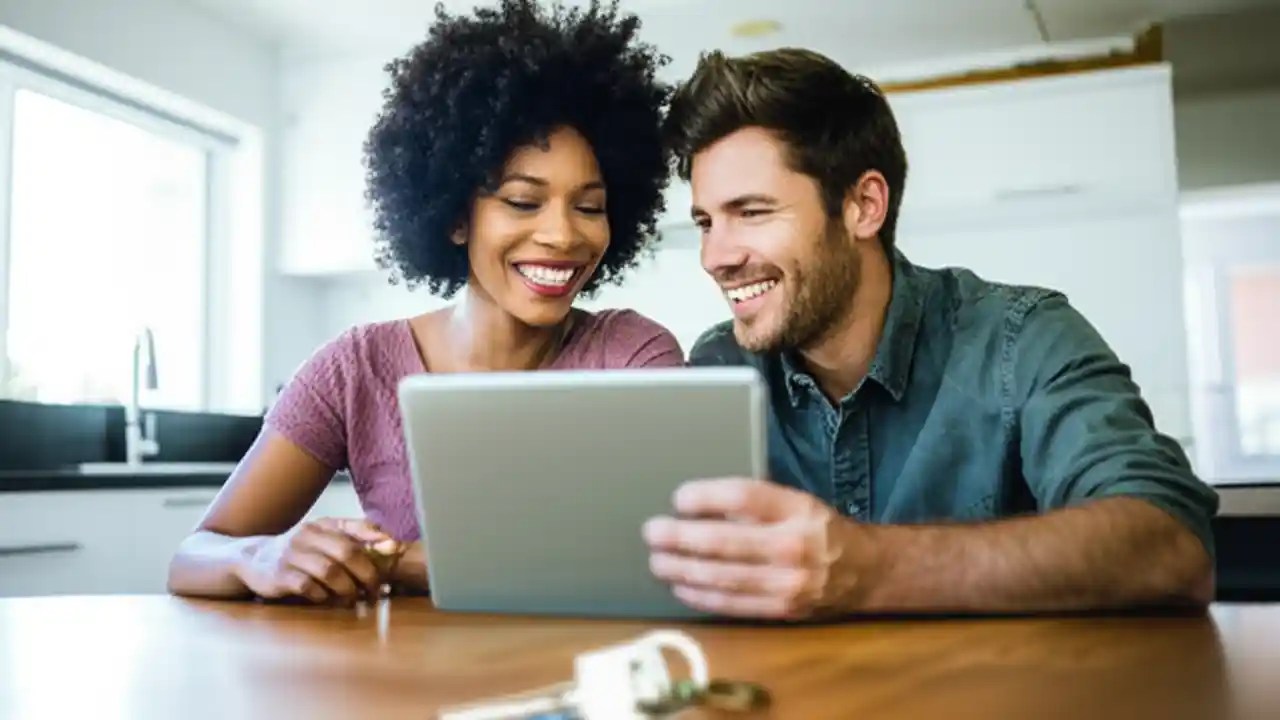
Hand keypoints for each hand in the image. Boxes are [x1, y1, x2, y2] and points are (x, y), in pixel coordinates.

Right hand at [236, 517, 400, 604]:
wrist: (252, 559)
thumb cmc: (298, 552)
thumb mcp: (322, 539)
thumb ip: (352, 540)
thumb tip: (391, 546)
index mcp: (323, 525)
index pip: (356, 527)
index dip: (378, 539)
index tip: (396, 551)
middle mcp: (308, 536)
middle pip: (347, 552)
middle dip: (367, 573)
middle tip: (375, 589)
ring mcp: (292, 555)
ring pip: (330, 571)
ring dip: (348, 589)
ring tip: (354, 599)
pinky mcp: (280, 575)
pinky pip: (309, 587)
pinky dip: (323, 596)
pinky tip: (327, 599)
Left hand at [643, 478, 870, 619]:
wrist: (865, 572)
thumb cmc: (819, 530)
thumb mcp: (797, 502)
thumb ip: (756, 504)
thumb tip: (699, 505)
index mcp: (797, 509)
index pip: (743, 497)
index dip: (706, 497)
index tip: (679, 498)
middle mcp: (793, 545)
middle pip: (724, 542)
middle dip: (680, 538)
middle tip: (653, 532)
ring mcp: (787, 583)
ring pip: (723, 578)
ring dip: (682, 570)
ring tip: (657, 561)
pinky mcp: (781, 610)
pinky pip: (732, 604)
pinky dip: (701, 596)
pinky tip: (680, 586)